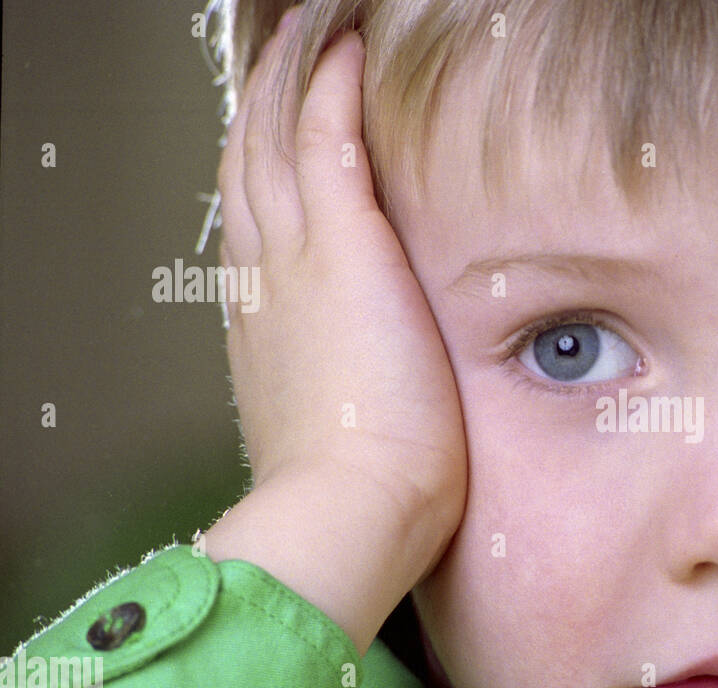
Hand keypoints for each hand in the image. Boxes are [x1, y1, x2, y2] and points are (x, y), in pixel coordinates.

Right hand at [215, 11, 466, 588]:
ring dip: (289, 75)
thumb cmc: (358, 501)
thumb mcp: (339, 433)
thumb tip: (374, 404)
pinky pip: (324, 137)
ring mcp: (295, 260)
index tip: (277, 136)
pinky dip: (328, 85)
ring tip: (309, 30)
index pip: (258, 221)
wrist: (348, 517)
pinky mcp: (341, 250)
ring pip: (275, 135)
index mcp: (267, 325)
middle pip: (250, 163)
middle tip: (281, 54)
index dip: (264, 168)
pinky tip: (342, 46)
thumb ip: (350, 395)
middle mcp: (265, 281)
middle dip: (264, 103)